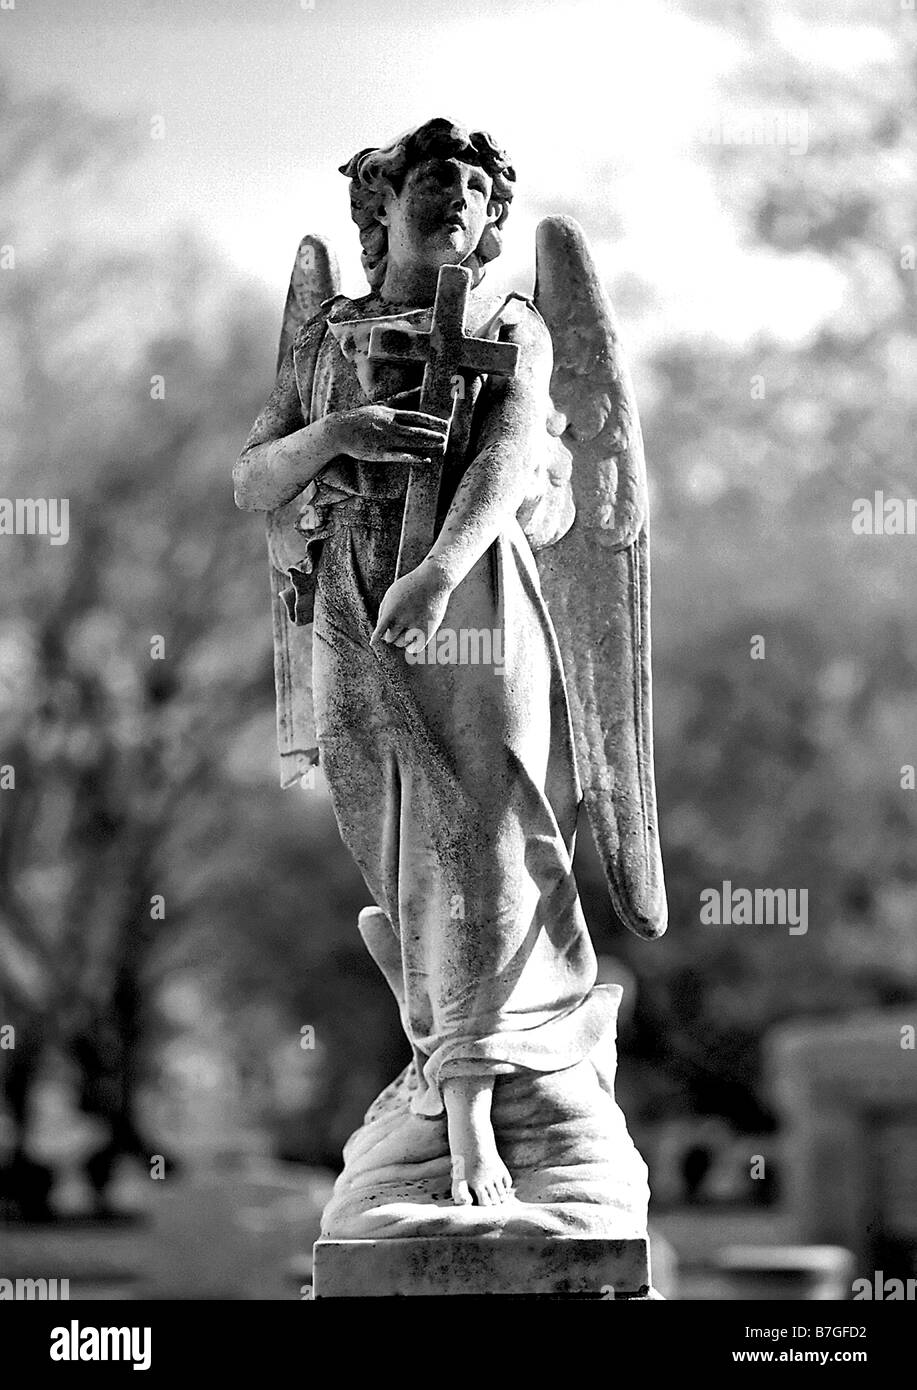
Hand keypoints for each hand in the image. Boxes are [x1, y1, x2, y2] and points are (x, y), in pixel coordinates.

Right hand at [330, 405, 446, 464]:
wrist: (339, 430)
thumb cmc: (360, 417)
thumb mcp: (380, 405)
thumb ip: (399, 399)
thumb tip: (417, 389)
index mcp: (390, 413)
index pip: (416, 416)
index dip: (432, 420)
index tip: (445, 423)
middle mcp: (390, 426)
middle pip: (416, 429)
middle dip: (433, 433)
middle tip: (448, 436)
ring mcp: (385, 440)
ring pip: (411, 442)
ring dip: (427, 444)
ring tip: (442, 446)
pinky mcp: (380, 453)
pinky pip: (400, 456)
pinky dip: (414, 457)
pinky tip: (425, 459)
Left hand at [370, 558, 452, 650]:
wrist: (433, 580)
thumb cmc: (410, 586)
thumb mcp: (391, 594)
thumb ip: (383, 612)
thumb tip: (381, 633)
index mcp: (392, 611)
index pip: (380, 631)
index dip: (376, 637)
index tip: (373, 642)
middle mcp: (403, 620)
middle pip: (390, 639)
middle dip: (390, 634)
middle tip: (395, 626)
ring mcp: (416, 626)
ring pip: (402, 643)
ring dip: (401, 638)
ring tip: (406, 627)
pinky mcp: (428, 630)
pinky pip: (415, 648)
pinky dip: (411, 646)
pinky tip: (411, 638)